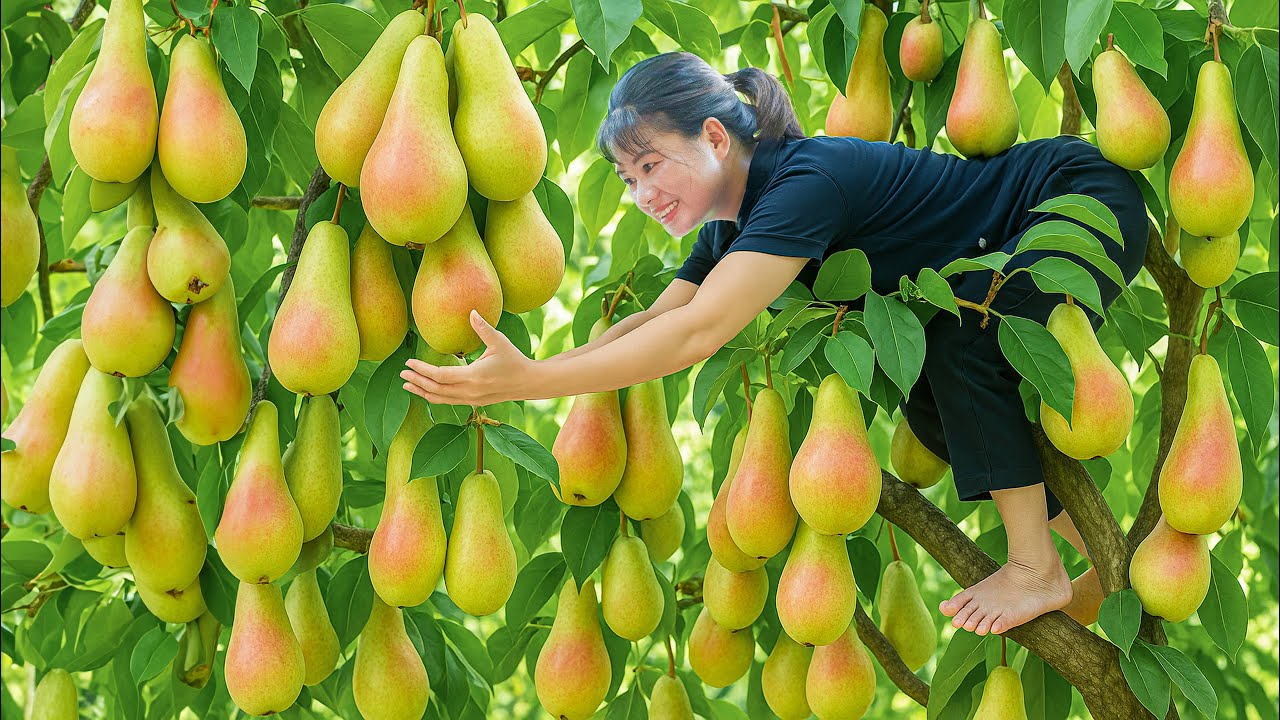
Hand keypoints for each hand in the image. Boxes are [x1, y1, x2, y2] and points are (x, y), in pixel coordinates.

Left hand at [400, 311, 536, 405]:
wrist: (528, 383)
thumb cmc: (514, 360)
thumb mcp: (500, 342)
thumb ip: (483, 328)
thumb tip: (472, 311)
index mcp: (474, 376)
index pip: (441, 375)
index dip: (422, 369)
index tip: (409, 361)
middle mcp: (470, 391)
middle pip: (436, 389)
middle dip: (417, 381)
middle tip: (402, 372)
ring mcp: (471, 400)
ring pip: (440, 399)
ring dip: (422, 391)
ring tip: (407, 384)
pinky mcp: (473, 402)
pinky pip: (448, 401)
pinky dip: (433, 397)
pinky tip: (425, 391)